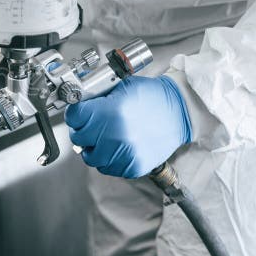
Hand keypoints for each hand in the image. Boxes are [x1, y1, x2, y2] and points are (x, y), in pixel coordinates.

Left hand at [64, 76, 191, 177]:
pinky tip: (117, 146)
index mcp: (111, 113)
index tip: (79, 112)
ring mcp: (125, 154)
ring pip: (90, 156)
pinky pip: (107, 167)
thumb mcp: (120, 88)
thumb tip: (76, 105)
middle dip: (83, 130)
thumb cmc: (151, 97)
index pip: (74, 117)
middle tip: (92, 124)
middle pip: (79, 138)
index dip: (75, 113)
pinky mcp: (133, 167)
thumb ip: (95, 98)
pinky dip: (108, 158)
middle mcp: (116, 136)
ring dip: (94, 147)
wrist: (180, 112)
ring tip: (106, 136)